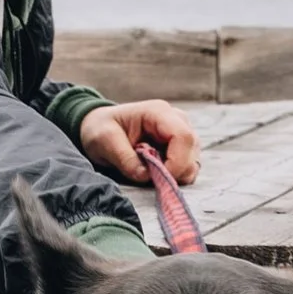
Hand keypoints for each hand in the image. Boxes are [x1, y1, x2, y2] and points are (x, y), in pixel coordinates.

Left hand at [79, 97, 200, 184]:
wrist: (99, 126)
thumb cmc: (101, 128)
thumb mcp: (105, 140)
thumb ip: (124, 158)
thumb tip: (146, 176)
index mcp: (158, 112)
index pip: (183, 136)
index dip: (177, 162)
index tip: (158, 179)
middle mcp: (176, 120)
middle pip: (192, 149)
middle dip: (176, 171)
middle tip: (152, 180)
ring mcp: (180, 133)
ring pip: (193, 161)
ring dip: (176, 175)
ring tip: (151, 175)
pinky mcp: (180, 148)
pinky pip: (187, 167)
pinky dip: (175, 176)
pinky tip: (155, 174)